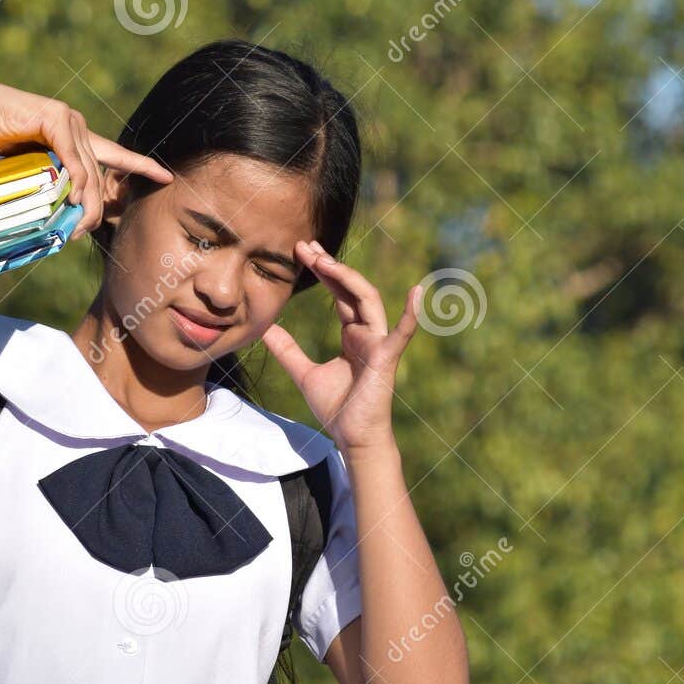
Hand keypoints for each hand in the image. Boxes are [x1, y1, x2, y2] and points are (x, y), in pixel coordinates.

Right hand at [0, 78, 172, 239]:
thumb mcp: (33, 170)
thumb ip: (54, 184)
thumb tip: (67, 213)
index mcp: (78, 138)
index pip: (116, 155)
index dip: (141, 166)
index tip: (166, 176)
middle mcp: (79, 128)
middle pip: (98, 177)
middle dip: (94, 210)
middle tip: (82, 235)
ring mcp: (70, 121)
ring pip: (87, 172)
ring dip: (83, 203)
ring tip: (75, 226)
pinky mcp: (56, 119)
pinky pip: (72, 157)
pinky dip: (74, 179)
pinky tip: (73, 197)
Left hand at [261, 241, 422, 452]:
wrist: (352, 437)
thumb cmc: (337, 408)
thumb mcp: (304, 373)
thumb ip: (288, 350)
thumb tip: (266, 330)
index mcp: (352, 335)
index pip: (340, 295)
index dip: (323, 273)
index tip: (302, 253)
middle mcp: (368, 333)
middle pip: (351, 290)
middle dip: (330, 266)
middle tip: (306, 246)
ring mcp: (379, 343)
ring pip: (367, 300)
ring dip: (347, 278)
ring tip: (324, 260)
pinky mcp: (387, 357)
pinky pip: (402, 332)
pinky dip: (411, 313)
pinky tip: (417, 292)